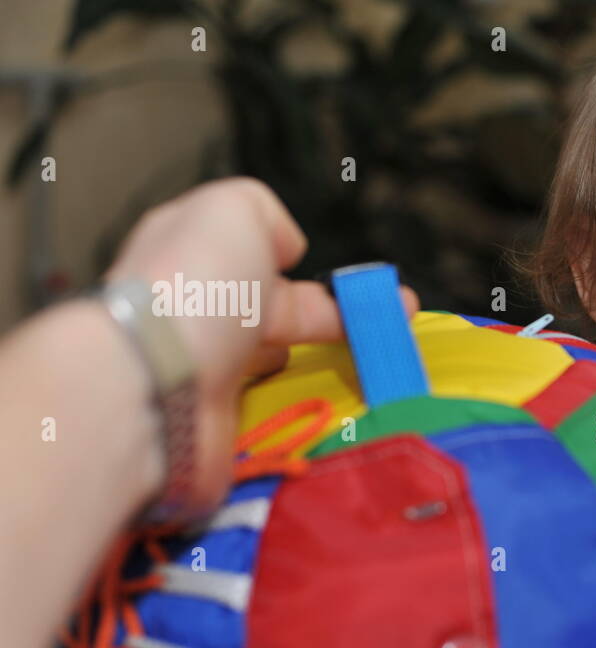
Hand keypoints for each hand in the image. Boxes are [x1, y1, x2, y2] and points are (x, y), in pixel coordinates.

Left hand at [104, 177, 416, 518]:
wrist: (153, 390)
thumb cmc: (196, 291)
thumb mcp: (233, 211)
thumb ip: (266, 215)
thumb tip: (288, 248)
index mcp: (202, 263)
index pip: (270, 267)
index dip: (327, 281)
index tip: (381, 297)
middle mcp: (203, 319)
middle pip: (283, 323)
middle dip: (340, 330)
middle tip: (391, 341)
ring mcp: (210, 380)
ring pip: (281, 377)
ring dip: (323, 378)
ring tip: (370, 381)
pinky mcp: (222, 436)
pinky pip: (273, 426)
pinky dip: (306, 423)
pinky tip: (341, 420)